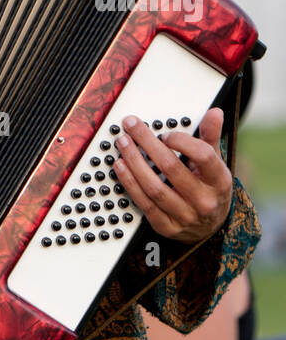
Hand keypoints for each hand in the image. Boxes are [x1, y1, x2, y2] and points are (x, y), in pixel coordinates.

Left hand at [112, 108, 232, 243]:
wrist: (210, 227)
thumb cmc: (209, 187)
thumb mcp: (215, 163)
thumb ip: (211, 136)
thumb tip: (215, 112)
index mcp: (219, 181)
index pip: (203, 156)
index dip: (182, 141)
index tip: (165, 133)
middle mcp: (204, 200)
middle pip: (171, 168)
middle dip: (147, 143)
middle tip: (131, 126)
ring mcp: (185, 216)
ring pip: (155, 187)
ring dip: (134, 162)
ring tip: (122, 143)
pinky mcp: (167, 227)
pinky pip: (145, 204)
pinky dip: (130, 183)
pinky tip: (120, 166)